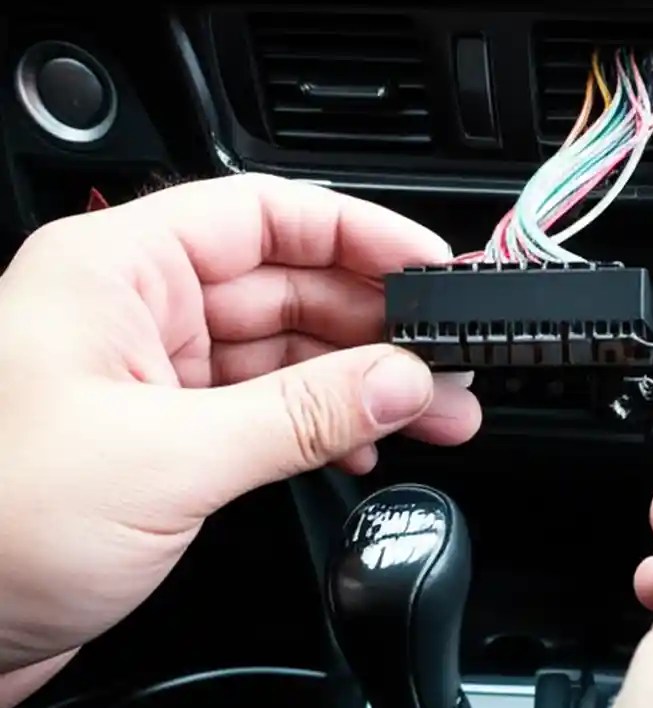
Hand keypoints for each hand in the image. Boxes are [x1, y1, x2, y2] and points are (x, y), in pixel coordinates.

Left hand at [0, 174, 479, 705]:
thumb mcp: (169, 458)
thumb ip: (300, 414)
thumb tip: (397, 382)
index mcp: (115, 272)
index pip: (262, 215)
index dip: (357, 233)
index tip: (429, 268)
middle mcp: (133, 313)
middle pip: (286, 287)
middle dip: (375, 326)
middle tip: (447, 362)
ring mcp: (148, 378)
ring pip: (284, 355)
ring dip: (361, 384)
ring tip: (434, 413)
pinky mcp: (160, 440)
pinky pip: (264, 411)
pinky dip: (320, 427)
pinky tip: (362, 447)